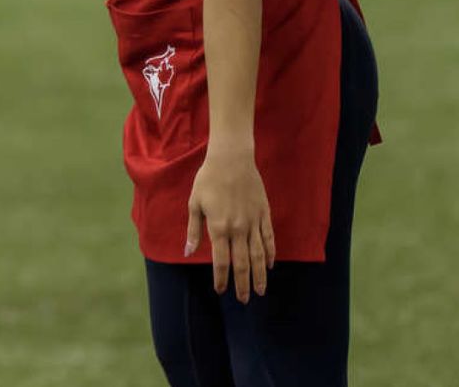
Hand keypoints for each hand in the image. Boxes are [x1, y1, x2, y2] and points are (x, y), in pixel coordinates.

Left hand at [185, 147, 274, 302]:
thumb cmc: (208, 179)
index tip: (221, 291)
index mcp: (219, 227)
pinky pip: (269, 238)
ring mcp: (253, 222)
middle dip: (243, 284)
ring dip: (260, 275)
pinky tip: (271, 265)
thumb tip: (187, 253)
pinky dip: (271, 253)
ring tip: (261, 291)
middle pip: (242, 263)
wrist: (231, 159)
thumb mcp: (194, 204)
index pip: (221, 261)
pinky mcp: (264, 213)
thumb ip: (194, 230)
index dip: (221, 279)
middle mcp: (238, 229)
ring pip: (259, 255)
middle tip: (245, 300)